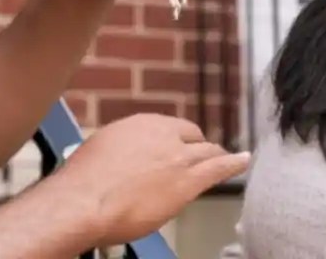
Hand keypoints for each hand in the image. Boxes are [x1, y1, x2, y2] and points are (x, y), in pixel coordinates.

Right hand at [55, 114, 250, 246]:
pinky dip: (233, 164)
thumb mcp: (100, 153)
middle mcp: (162, 134)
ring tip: (227, 159)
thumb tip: (124, 162)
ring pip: (207, 152)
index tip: (177, 148)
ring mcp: (177, 156)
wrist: (85, 201)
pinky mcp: (187, 181)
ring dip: (216, 156)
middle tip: (201, 156)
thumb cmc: (82, 184)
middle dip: (197, 147)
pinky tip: (243, 161)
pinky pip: (219, 168)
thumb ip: (121, 153)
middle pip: (191, 137)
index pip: (170, 128)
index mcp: (139, 125)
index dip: (177, 141)